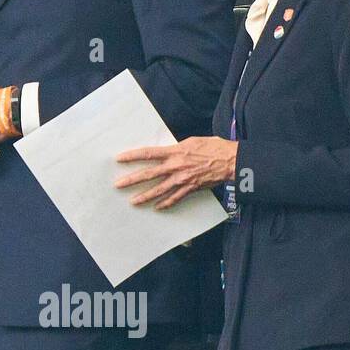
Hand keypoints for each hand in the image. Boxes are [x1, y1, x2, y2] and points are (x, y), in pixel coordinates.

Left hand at [115, 136, 236, 208]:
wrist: (230, 160)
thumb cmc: (212, 147)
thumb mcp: (190, 142)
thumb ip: (175, 149)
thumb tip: (164, 152)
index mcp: (174, 152)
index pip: (148, 154)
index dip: (132, 156)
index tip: (119, 159)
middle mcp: (175, 166)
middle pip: (149, 174)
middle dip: (132, 180)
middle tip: (118, 185)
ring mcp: (182, 179)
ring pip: (159, 190)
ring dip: (144, 196)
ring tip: (133, 201)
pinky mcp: (190, 188)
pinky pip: (175, 198)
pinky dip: (165, 203)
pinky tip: (156, 207)